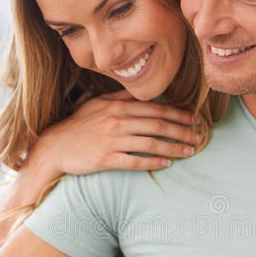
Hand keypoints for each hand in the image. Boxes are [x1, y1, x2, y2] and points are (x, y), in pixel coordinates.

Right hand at [29, 91, 199, 177]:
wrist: (55, 146)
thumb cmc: (78, 125)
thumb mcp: (98, 103)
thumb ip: (120, 96)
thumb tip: (140, 92)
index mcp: (118, 106)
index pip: (156, 108)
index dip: (178, 114)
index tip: (194, 120)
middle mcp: (118, 120)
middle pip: (158, 125)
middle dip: (182, 131)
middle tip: (199, 138)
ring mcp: (113, 140)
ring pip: (151, 143)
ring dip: (173, 148)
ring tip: (189, 152)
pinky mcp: (107, 158)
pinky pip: (135, 161)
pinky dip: (153, 162)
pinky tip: (166, 164)